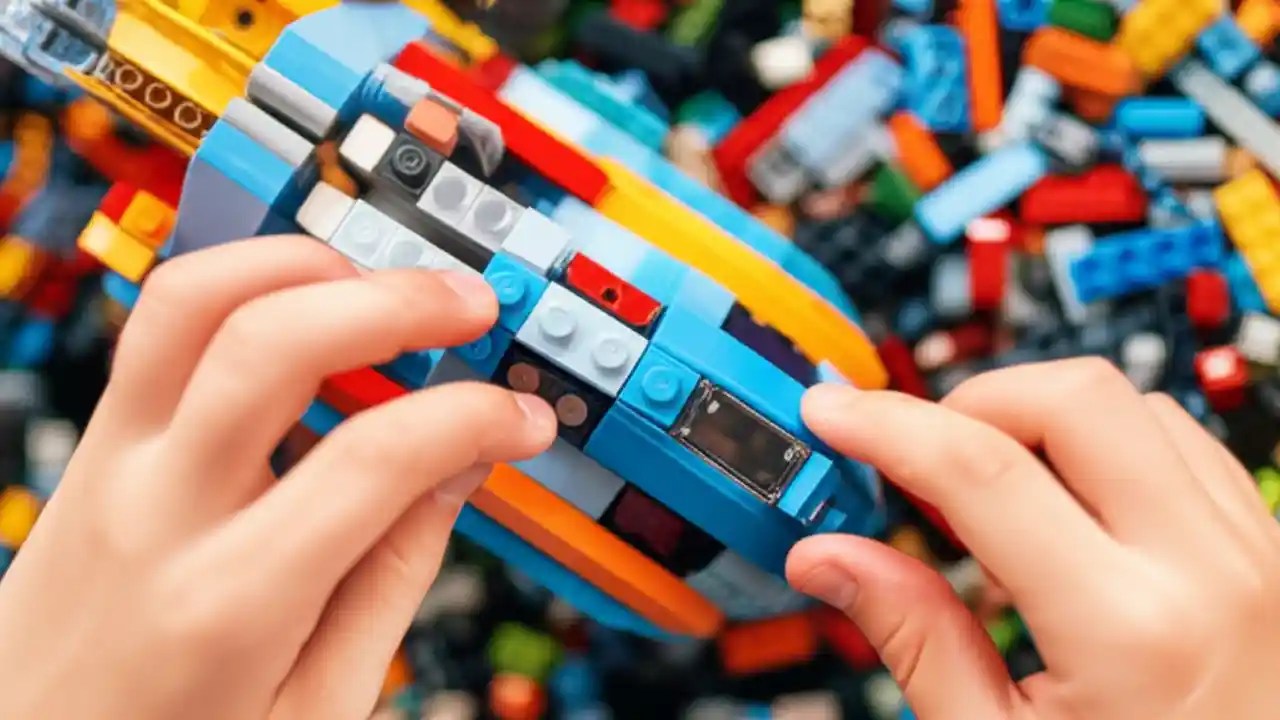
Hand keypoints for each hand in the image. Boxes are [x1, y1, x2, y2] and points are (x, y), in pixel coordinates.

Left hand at [0, 236, 555, 719]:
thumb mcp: (312, 707)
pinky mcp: (92, 445)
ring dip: (299, 265)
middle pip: (272, 344)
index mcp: (233, 601)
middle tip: (467, 306)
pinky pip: (157, 327)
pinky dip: (239, 286)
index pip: (374, 459)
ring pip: (191, 302)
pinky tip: (300, 305)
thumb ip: (389, 581)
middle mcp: (160, 511)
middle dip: (392, 300)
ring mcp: (111, 464)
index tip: (519, 419)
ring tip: (374, 281)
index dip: (471, 419)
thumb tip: (455, 470)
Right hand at [788, 358, 1279, 719]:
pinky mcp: (1271, 555)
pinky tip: (1065, 508)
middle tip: (916, 454)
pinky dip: (1110, 447)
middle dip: (973, 403)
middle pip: (1074, 398)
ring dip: (1043, 422)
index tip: (833, 413)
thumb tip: (830, 559)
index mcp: (1129, 632)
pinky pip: (1186, 447)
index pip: (983, 472)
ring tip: (990, 493)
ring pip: (1136, 406)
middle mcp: (1209, 572)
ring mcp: (1257, 556)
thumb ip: (917, 641)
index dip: (887, 425)